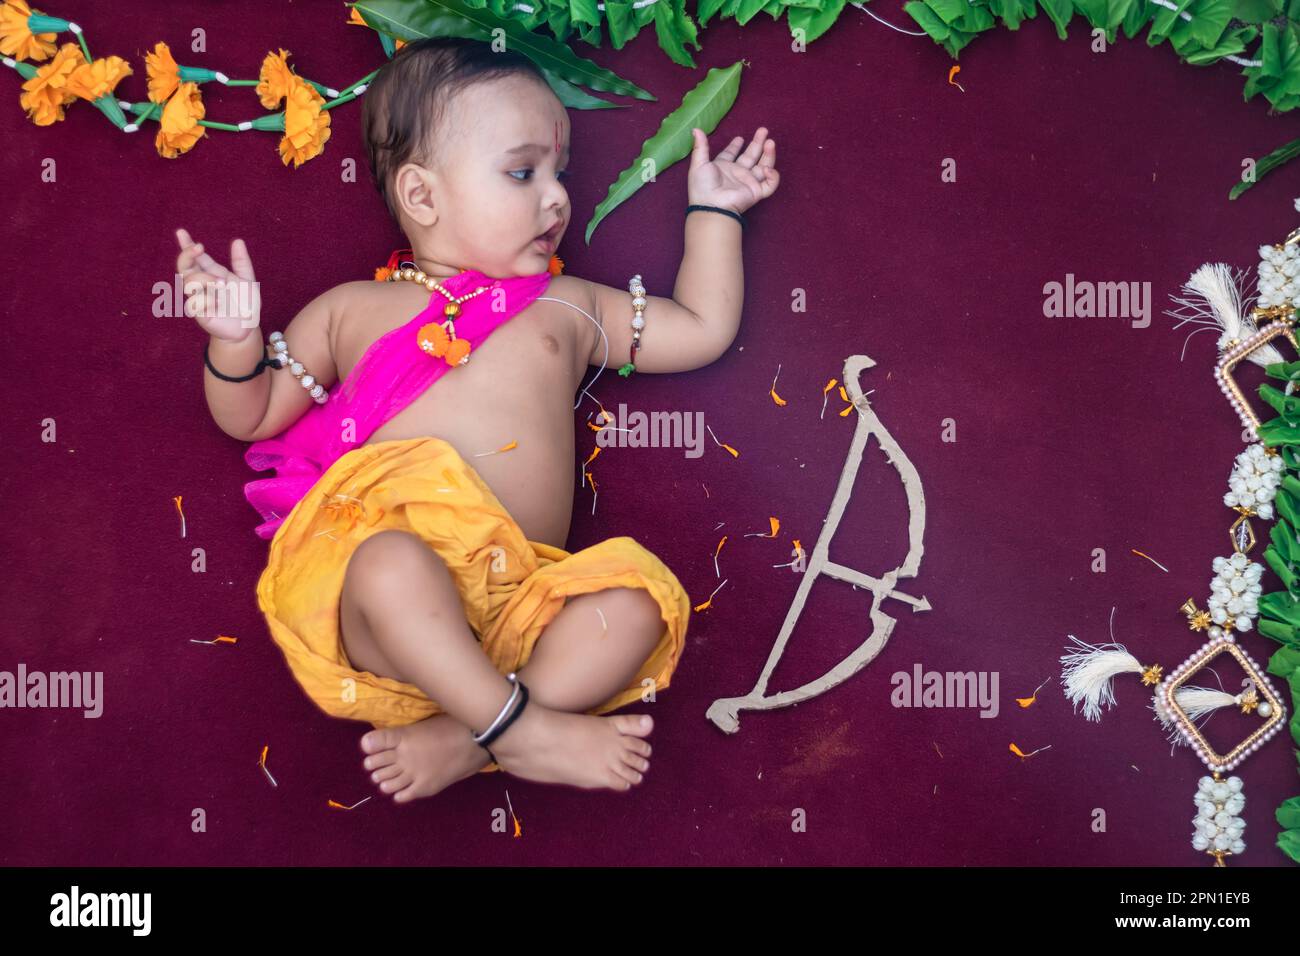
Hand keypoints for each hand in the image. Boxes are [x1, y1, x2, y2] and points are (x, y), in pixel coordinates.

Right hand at [175, 227, 260, 342]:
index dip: (187, 245)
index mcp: (212, 274)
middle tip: (199, 247)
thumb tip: (237, 241)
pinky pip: (194, 303)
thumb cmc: (245, 305)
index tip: (181, 232)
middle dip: (187, 255)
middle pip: (184, 267)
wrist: (248, 329)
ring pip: (189, 283)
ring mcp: (199, 299)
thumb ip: (242, 263)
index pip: (196, 258)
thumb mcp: (248, 281)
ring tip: (221, 283)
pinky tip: (217, 303)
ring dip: (204, 279)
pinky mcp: (200, 314)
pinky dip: (206, 300)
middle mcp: (202, 285)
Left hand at [686, 126, 778, 215]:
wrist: (711, 206)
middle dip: (758, 143)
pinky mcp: (756, 192)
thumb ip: (700, 146)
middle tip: (763, 130)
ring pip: (763, 166)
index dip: (735, 146)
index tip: (740, 138)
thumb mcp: (699, 163)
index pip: (731, 154)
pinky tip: (767, 169)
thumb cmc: (703, 186)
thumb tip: (696, 129)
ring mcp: (748, 182)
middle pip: (751, 156)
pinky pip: (770, 185)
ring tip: (770, 142)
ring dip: (768, 154)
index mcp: (723, 167)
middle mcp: (737, 174)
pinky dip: (773, 176)